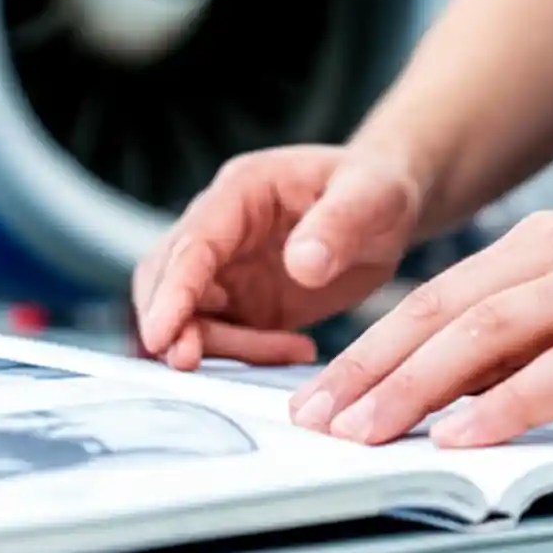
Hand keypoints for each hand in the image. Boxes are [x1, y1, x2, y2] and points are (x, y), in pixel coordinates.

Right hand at [133, 145, 424, 370]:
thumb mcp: (372, 197)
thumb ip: (337, 225)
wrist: (391, 209)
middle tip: (190, 364)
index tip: (161, 336)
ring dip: (220, 345)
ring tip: (293, 349)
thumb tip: (302, 265)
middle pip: (167, 280)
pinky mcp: (242, 302)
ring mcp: (228, 267)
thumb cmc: (378, 188)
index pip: (192, 244)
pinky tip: (297, 349)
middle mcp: (222, 227)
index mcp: (242, 191)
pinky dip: (247, 354)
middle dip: (173, 324)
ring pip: (190, 314)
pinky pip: (223, 335)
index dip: (172, 291)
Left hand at [287, 195, 552, 447]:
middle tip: (320, 419)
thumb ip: (541, 325)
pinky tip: (474, 433)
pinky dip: (518, 399)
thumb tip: (467, 378)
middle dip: (374, 369)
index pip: (438, 298)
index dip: (372, 347)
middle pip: (447, 312)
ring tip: (370, 431)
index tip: (325, 393)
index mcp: (549, 244)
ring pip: (495, 332)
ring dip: (423, 385)